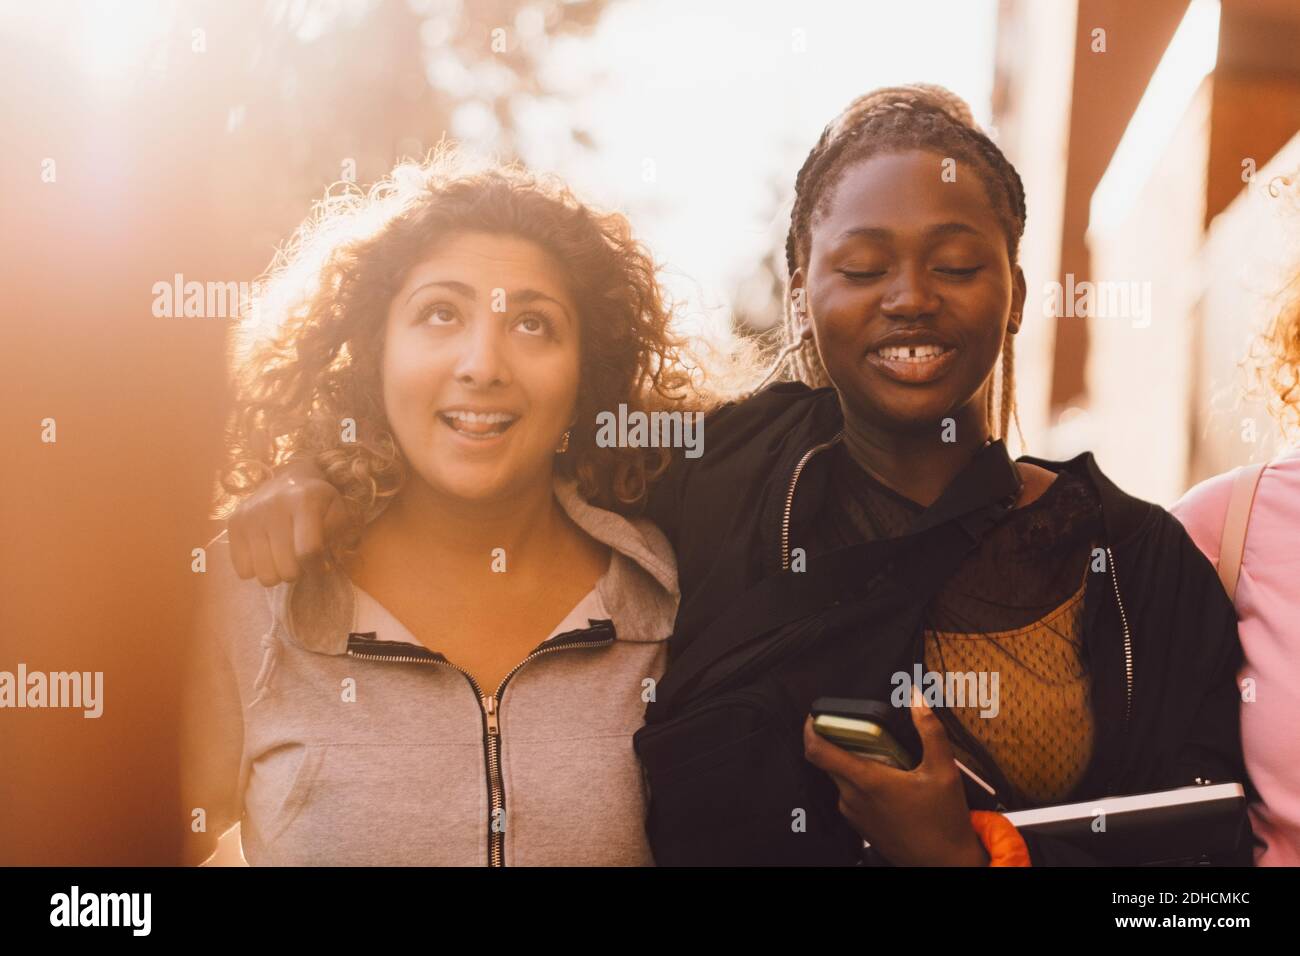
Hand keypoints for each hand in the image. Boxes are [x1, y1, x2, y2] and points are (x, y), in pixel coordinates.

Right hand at [228, 459, 349, 585]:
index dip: (316, 568)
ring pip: (265, 574)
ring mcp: (250, 516)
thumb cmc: (317, 502)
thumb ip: (335, 536)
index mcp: (304, 501)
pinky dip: (256, 570)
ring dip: (277, 573)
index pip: (308, 551)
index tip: (319, 567)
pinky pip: (244, 571)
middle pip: (286, 568)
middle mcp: (273, 507)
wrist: (287, 479)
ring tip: (283, 558)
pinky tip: (265, 554)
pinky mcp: (233, 524)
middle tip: (299, 560)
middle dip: (298, 571)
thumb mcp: (337, 511)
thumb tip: (319, 563)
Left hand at [803, 687, 988, 865]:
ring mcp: (853, 814)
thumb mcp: (943, 770)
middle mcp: (852, 798)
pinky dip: (860, 782)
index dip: (810, 728)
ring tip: (883, 755)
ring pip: (840, 778)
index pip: (817, 751)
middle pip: (828, 761)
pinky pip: (849, 795)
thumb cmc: (944, 821)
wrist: (945, 863)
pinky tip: (887, 780)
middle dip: (838, 741)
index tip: (815, 715)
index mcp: (866, 781)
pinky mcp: (859, 826)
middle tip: (863, 729)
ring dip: (852, 762)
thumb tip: (916, 697)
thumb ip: (929, 730)